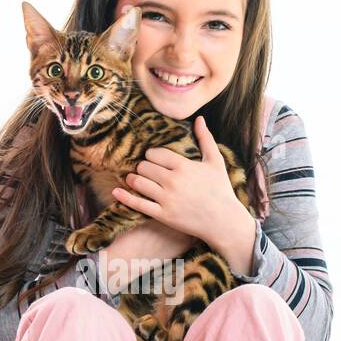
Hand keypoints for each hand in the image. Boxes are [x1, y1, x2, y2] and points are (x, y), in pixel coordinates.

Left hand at [111, 115, 248, 247]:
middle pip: (144, 167)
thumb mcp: (216, 162)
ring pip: (138, 182)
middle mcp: (174, 181)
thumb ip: (205, 139)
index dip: (152, 156)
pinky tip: (116, 192)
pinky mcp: (163, 215)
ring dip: (134, 180)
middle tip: (147, 171)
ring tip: (136, 180)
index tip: (154, 160)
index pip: (155, 154)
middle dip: (143, 168)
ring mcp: (167, 199)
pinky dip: (125, 197)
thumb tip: (199, 118)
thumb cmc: (221, 190)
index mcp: (184, 166)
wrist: (223, 221)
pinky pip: (138, 204)